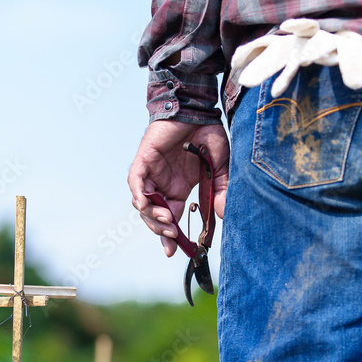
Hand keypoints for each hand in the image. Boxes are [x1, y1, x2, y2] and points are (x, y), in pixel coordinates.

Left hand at [128, 120, 229, 256]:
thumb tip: (225, 214)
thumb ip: (221, 190)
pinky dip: (139, 195)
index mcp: (178, 189)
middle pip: (154, 216)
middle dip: (161, 230)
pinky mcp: (144, 160)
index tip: (175, 252)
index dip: (171, 236)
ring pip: (143, 203)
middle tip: (172, 237)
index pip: (170, 218)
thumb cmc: (207, 134)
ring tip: (166, 221)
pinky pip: (136, 182)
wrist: (197, 109)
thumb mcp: (219, 167)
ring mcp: (151, 173)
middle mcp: (162, 184)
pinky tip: (148, 204)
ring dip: (152, 216)